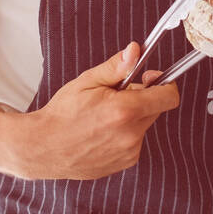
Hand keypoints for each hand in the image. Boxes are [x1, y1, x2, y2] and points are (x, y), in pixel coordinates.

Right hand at [15, 42, 179, 179]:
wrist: (43, 148)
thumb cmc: (62, 113)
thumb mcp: (87, 82)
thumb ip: (116, 67)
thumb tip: (136, 51)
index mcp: (125, 110)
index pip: (168, 96)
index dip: (164, 83)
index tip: (150, 77)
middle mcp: (131, 134)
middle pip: (156, 109)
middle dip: (142, 98)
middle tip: (116, 95)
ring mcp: (129, 151)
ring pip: (144, 125)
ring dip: (132, 117)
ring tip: (103, 117)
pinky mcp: (124, 163)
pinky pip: (134, 141)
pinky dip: (124, 133)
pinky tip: (101, 132)